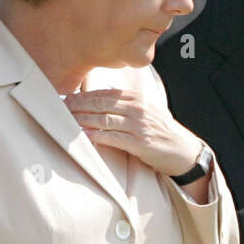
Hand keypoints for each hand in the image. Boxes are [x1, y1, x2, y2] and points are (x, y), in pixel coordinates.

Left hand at [66, 86, 200, 178]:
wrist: (182, 150)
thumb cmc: (160, 131)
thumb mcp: (145, 111)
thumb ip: (125, 104)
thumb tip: (100, 97)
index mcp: (137, 99)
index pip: (105, 94)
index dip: (83, 95)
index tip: (66, 98)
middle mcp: (138, 109)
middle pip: (101, 104)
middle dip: (78, 105)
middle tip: (61, 108)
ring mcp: (139, 126)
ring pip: (105, 119)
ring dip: (83, 120)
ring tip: (66, 121)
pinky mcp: (140, 143)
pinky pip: (114, 138)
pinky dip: (97, 136)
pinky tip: (84, 135)